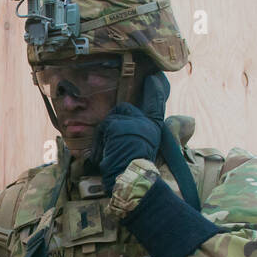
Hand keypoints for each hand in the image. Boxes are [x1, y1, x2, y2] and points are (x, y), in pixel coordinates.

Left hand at [90, 73, 169, 192]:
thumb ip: (135, 136)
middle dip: (112, 125)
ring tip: (110, 155)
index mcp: (153, 129)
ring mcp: (133, 121)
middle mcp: (146, 122)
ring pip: (110, 121)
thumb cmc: (133, 171)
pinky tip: (106, 154)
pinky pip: (102, 129)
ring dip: (105, 138)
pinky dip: (100, 142)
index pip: (156, 105)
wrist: (132, 178)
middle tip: (110, 143)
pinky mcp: (118, 124)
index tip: (153, 78)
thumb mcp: (140, 151)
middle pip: (124, 109)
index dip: (154, 92)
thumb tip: (116, 129)